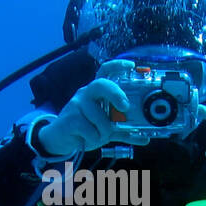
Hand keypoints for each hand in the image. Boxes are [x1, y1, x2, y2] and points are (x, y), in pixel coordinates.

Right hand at [34, 60, 152, 156]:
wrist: (59, 140)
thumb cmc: (85, 129)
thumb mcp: (107, 129)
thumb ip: (125, 132)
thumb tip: (146, 138)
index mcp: (97, 92)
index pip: (105, 71)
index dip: (118, 66)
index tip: (132, 65)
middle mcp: (86, 93)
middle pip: (101, 85)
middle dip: (116, 94)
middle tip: (125, 107)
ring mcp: (77, 105)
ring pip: (100, 118)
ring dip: (104, 131)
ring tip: (98, 135)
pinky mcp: (70, 119)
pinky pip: (90, 130)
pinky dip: (94, 138)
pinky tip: (87, 138)